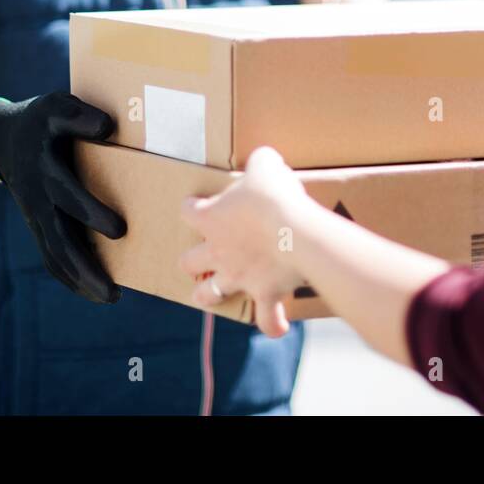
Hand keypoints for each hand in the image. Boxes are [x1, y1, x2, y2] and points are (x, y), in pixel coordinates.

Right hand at [0, 92, 124, 302]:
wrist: (1, 139)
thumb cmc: (39, 120)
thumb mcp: (55, 106)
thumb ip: (79, 114)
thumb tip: (107, 128)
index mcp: (44, 169)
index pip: (67, 195)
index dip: (91, 212)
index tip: (120, 231)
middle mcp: (38, 199)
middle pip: (59, 239)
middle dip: (86, 264)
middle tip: (114, 287)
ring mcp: (36, 216)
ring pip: (55, 255)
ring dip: (80, 279)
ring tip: (111, 297)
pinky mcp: (39, 226)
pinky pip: (52, 258)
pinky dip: (71, 278)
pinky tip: (95, 292)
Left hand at [179, 146, 313, 336]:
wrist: (296, 231)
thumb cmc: (275, 196)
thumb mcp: (266, 165)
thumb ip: (261, 161)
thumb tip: (265, 159)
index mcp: (211, 218)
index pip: (188, 211)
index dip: (192, 207)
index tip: (198, 204)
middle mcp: (217, 251)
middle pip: (189, 262)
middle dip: (192, 261)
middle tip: (205, 254)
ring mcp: (237, 276)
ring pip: (211, 294)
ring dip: (210, 295)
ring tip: (213, 293)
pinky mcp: (264, 294)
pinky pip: (265, 318)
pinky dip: (271, 322)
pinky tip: (276, 324)